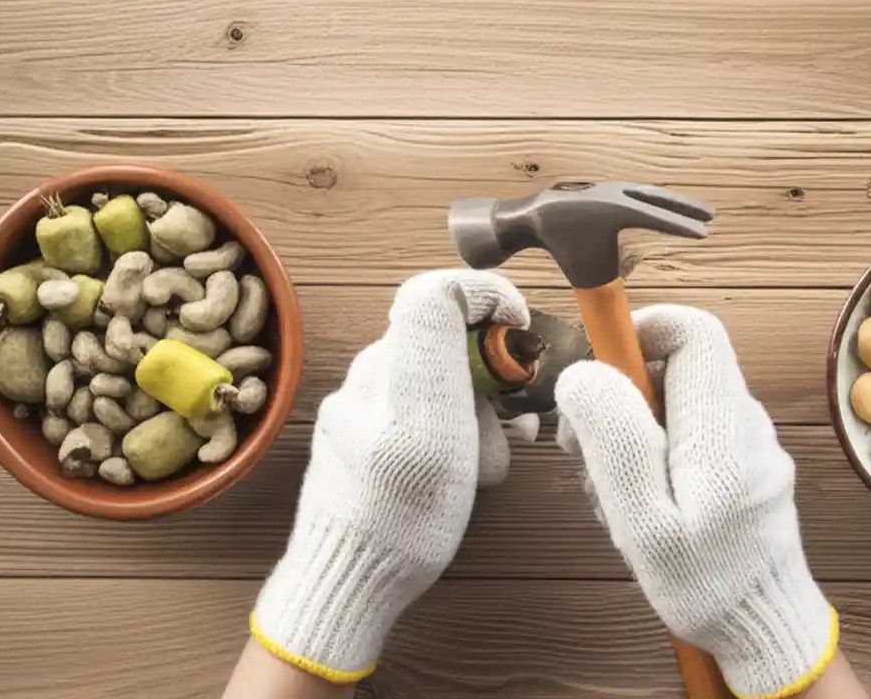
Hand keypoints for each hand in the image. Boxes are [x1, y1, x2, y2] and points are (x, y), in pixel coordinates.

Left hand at [250, 270, 527, 683]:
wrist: (348, 582)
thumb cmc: (398, 512)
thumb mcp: (433, 422)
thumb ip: (436, 343)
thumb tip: (456, 289)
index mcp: (386, 363)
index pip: (439, 290)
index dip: (489, 299)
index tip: (522, 334)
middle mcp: (366, 376)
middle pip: (447, 342)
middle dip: (490, 379)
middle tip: (511, 425)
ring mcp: (360, 410)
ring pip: (440, 384)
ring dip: (475, 419)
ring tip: (484, 467)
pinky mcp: (360, 441)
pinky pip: (420, 417)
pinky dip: (452, 439)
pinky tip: (461, 475)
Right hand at [555, 305, 837, 698]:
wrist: (765, 628)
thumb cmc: (706, 584)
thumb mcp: (645, 522)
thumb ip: (615, 441)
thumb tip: (584, 372)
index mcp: (723, 428)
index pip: (694, 331)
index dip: (640, 332)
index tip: (598, 374)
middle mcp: (745, 422)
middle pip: (675, 365)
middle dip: (619, 397)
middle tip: (586, 452)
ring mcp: (748, 442)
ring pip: (675, 402)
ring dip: (631, 435)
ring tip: (615, 495)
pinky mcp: (743, 464)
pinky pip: (689, 434)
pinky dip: (655, 457)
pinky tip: (643, 507)